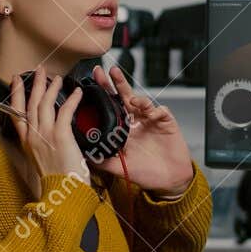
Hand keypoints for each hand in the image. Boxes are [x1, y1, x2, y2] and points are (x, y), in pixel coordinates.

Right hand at [10, 65, 87, 182]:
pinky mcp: (60, 136)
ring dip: (51, 87)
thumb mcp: (43, 160)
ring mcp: (45, 135)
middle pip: (29, 103)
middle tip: (39, 69)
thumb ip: (43, 145)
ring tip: (58, 77)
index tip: (17, 79)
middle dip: (34, 84)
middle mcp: (32, 136)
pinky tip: (77, 92)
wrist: (62, 194)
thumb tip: (51, 134)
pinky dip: (71, 99)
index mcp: (26, 142)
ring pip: (44, 104)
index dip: (16, 94)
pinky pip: (64, 111)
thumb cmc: (58, 181)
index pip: (16, 112)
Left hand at [90, 64, 194, 196]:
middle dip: (115, 83)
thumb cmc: (146, 173)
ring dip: (136, 97)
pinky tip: (150, 114)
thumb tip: (81, 154)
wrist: (169, 180)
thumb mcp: (119, 168)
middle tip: (107, 71)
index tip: (89, 83)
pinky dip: (154, 110)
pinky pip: (160, 111)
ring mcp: (150, 120)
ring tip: (131, 99)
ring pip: (142, 101)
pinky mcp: (166, 122)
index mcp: (122, 129)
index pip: (109, 107)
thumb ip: (102, 160)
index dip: (101, 94)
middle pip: (123, 97)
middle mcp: (135, 121)